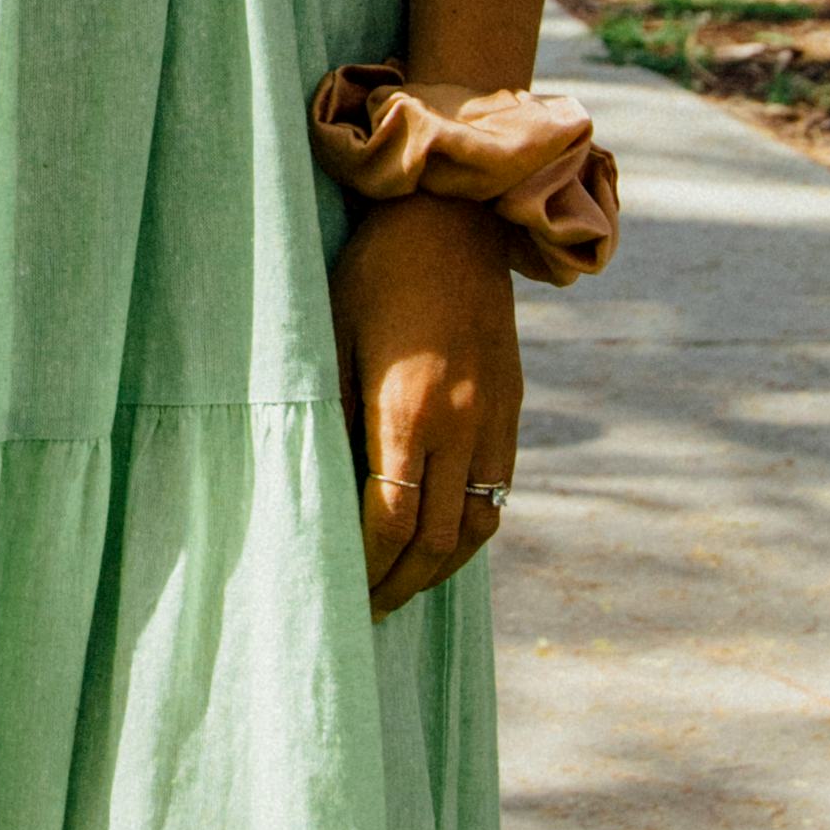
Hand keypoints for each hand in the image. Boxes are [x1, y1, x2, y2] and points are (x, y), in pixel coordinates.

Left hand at [332, 199, 519, 615]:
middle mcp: (461, 424)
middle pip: (435, 541)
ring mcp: (494, 418)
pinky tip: (438, 539)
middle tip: (365, 609)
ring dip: (439, 569)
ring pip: (477, 527)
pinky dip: (468, 531)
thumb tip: (318, 493)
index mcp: (408, 411)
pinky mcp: (511, 407)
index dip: (366, 567)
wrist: (451, 220)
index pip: (390, 522)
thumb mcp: (332, 340)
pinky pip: (498, 492)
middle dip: (399, 584)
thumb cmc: (373, 274)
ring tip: (402, 587)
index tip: (340, 591)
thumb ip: (330, 419)